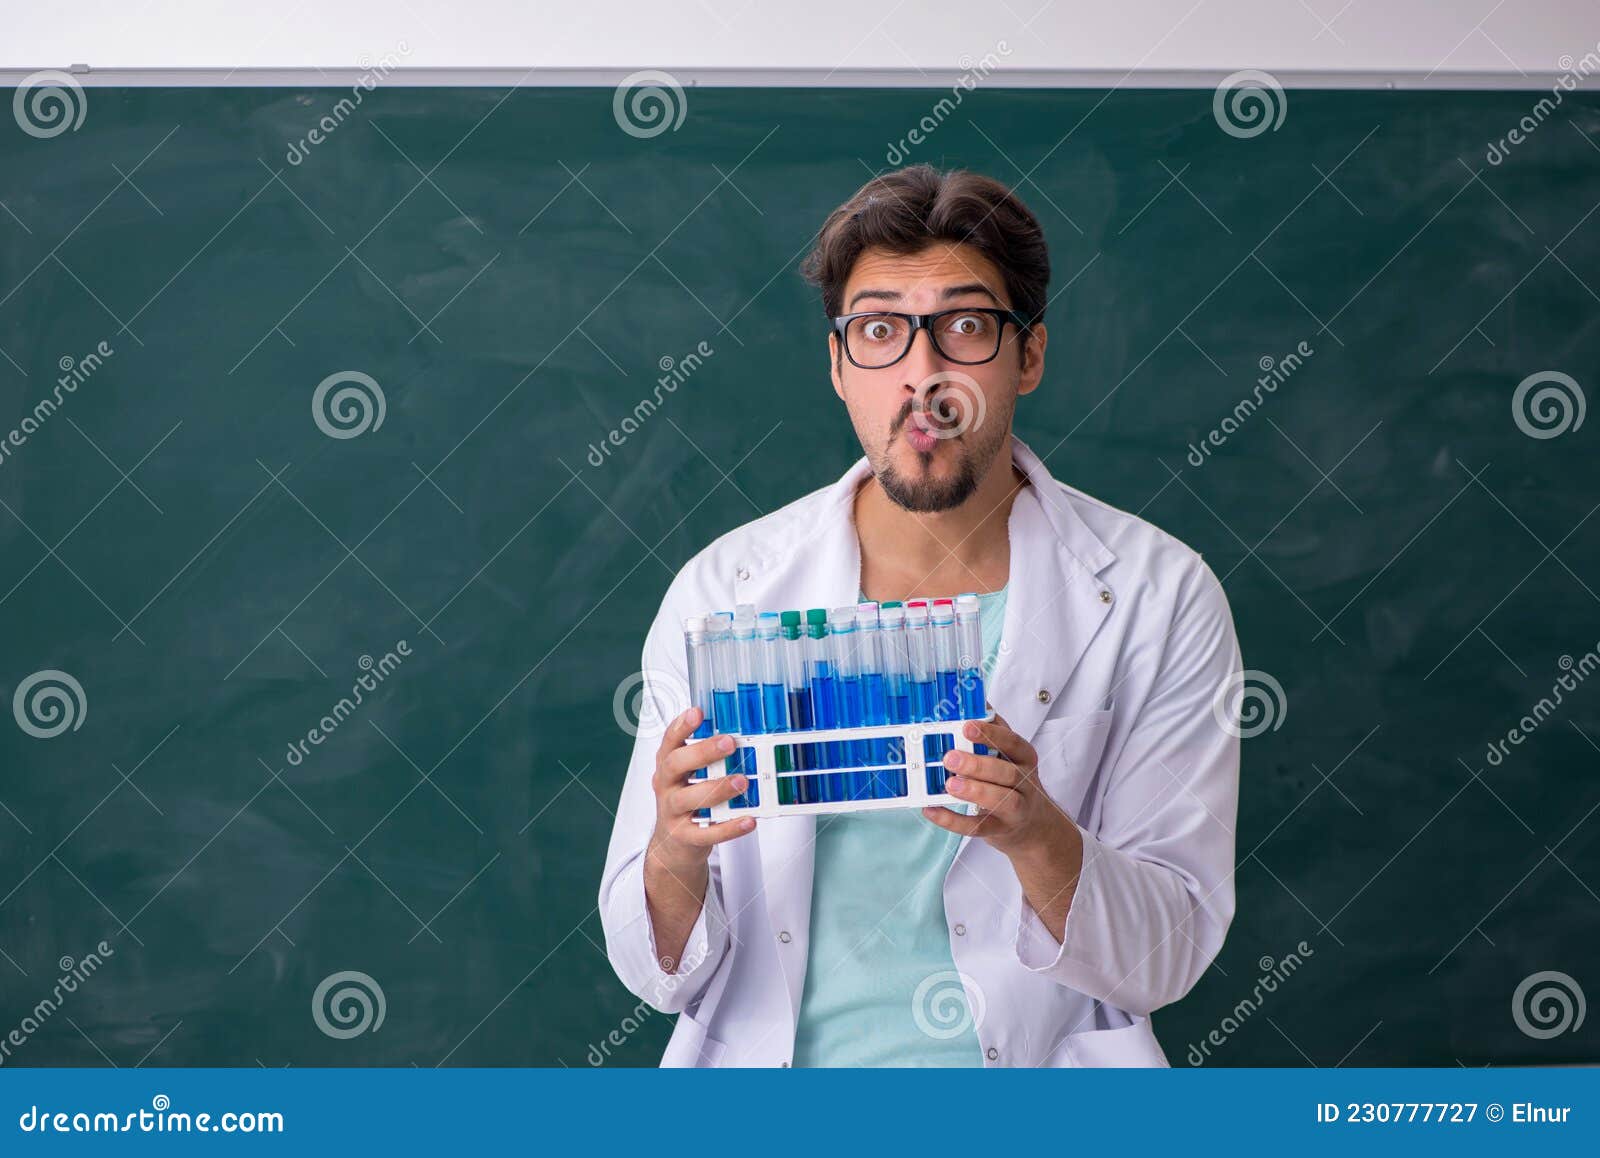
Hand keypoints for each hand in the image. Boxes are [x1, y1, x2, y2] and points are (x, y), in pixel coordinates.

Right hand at [647, 706, 756, 876]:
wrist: (671, 846)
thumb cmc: (687, 801)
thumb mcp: (689, 776)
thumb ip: (707, 758)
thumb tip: (743, 735)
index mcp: (668, 766)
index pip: (669, 741)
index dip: (682, 726)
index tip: (697, 712)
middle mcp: (666, 786)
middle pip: (675, 764)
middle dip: (702, 752)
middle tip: (729, 743)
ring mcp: (673, 812)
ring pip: (689, 798)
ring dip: (717, 788)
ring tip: (742, 781)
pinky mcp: (685, 837)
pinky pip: (707, 833)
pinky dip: (729, 827)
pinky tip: (748, 819)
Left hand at [920, 712, 1076, 862]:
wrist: (1033, 826)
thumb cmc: (1013, 782)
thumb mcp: (1010, 755)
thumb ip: (994, 731)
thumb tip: (976, 697)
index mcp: (1024, 758)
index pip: (1013, 742)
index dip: (991, 735)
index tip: (967, 727)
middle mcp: (1024, 782)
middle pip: (1007, 772)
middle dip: (978, 764)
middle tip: (950, 757)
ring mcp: (1015, 809)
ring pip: (1000, 800)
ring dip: (974, 791)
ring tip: (949, 783)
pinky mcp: (1000, 830)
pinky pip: (978, 827)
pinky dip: (953, 820)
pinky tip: (932, 810)